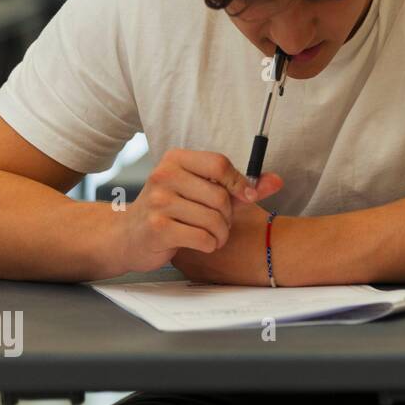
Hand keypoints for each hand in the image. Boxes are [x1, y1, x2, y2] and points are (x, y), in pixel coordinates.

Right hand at [112, 148, 282, 273]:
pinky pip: (203, 237)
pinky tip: (201, 243)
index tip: (246, 197)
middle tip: (220, 222)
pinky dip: (210, 244)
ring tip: (212, 235)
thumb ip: (240, 186)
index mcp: (176, 160)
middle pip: (220, 196)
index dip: (239, 183)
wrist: (128, 236)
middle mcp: (164, 176)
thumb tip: (276, 181)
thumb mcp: (203, 191)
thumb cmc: (170, 211)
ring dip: (221, 234)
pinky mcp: (157, 228)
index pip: (220, 164)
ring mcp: (158, 202)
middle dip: (228, 215)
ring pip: (214, 219)